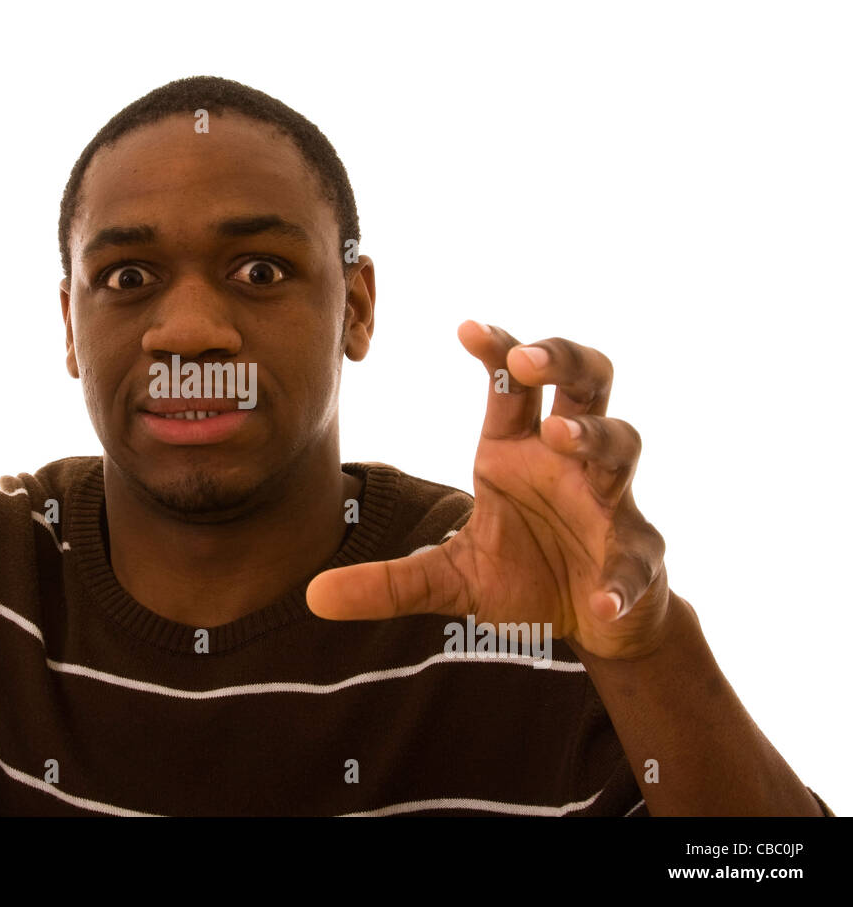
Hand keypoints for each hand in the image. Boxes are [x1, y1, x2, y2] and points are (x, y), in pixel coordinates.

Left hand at [307, 320, 671, 659]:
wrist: (587, 624)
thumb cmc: (525, 576)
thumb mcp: (448, 578)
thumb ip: (388, 582)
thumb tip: (313, 598)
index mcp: (518, 452)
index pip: (512, 386)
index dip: (498, 350)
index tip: (466, 328)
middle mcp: (568, 463)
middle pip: (586, 382)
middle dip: (562, 360)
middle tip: (527, 359)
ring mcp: (611, 504)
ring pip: (621, 443)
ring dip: (593, 435)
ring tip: (559, 434)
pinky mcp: (637, 557)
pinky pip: (637, 560)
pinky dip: (622, 579)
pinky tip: (602, 599)